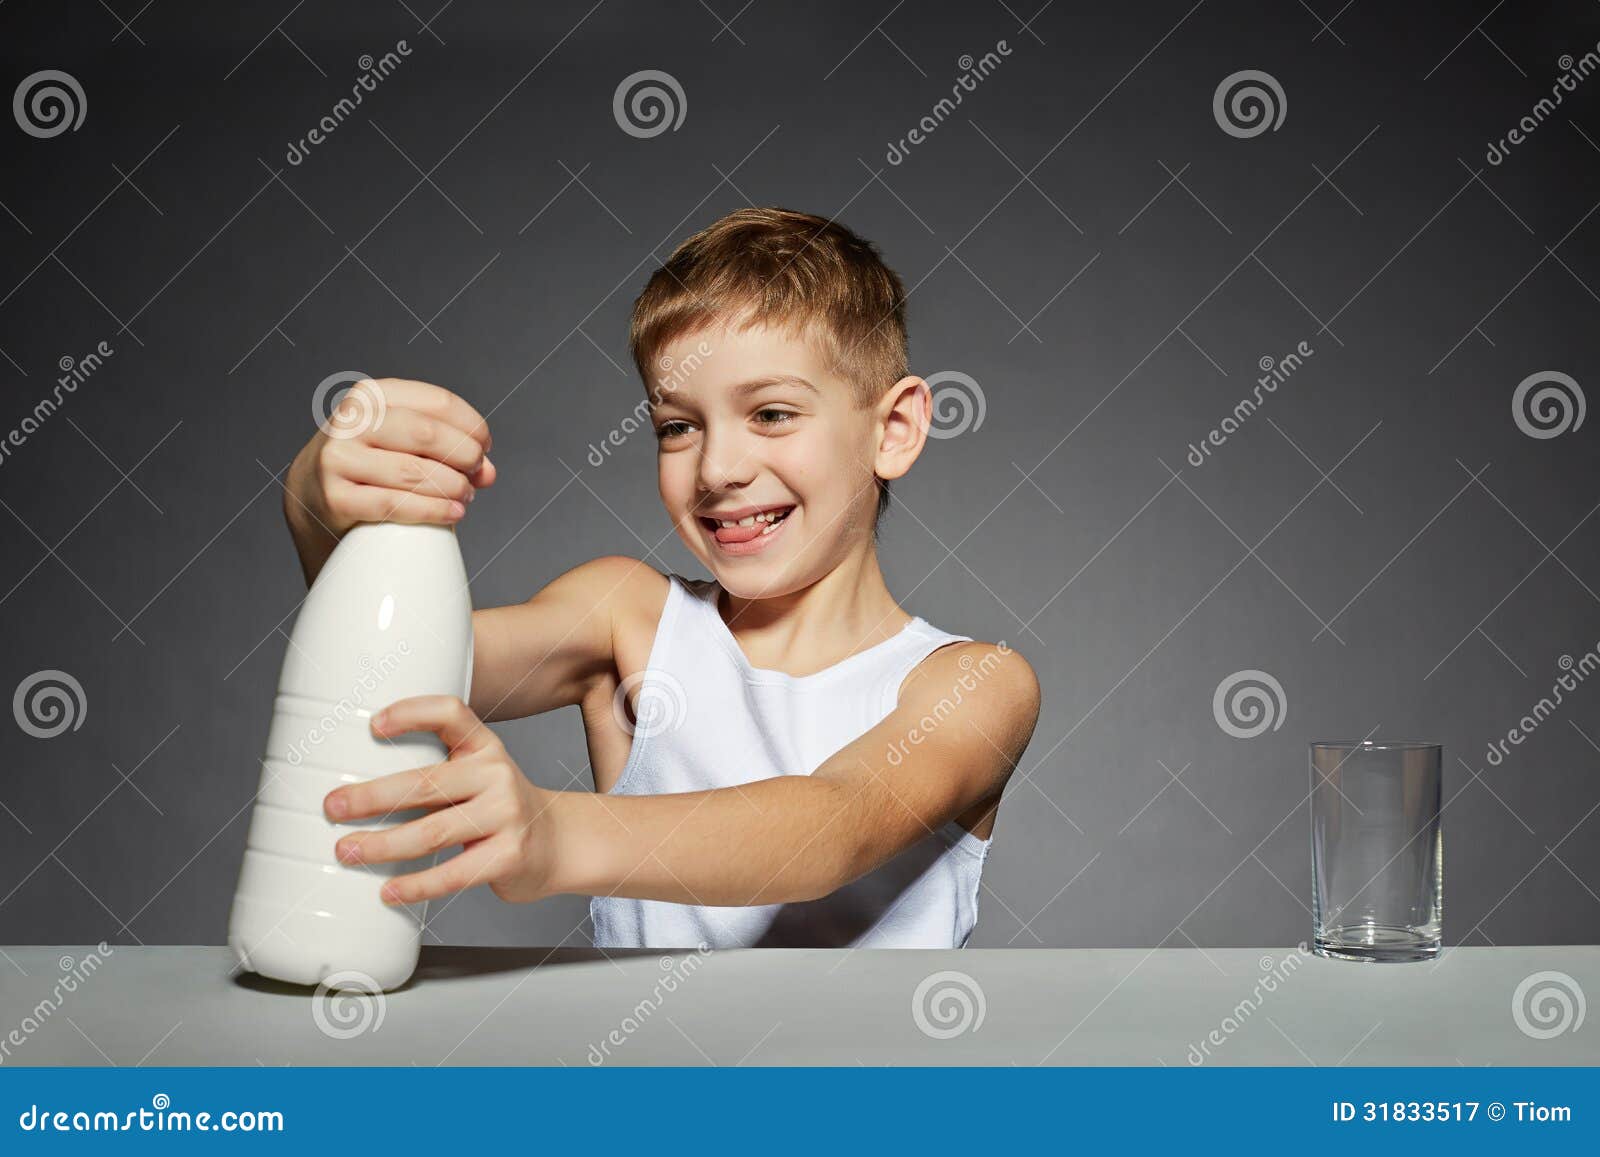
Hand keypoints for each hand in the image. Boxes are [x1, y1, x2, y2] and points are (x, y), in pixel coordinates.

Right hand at [288, 377, 496, 538]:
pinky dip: (434, 510)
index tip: (485, 445)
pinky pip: (395, 505)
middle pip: (426, 434)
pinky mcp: (335, 498)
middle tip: (477, 473)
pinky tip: (454, 512)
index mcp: (371, 396)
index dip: (471, 426)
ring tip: (466, 495)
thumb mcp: (400, 441)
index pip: (437, 402)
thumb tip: (489, 472)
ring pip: (413, 472)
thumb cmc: (370, 463)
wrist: (311, 494)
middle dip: (464, 456)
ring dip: (453, 486)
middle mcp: (351, 422)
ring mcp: (339, 459)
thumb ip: (446, 448)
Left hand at [321, 696, 557, 905]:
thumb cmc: (501, 808)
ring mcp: (506, 815)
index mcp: (485, 747)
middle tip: (333, 807)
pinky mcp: (508, 855)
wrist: (559, 842)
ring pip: (432, 832)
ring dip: (382, 845)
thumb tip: (357, 792)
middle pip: (425, 783)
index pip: (452, 714)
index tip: (375, 724)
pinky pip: (453, 874)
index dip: (413, 713)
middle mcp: (498, 775)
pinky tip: (388, 890)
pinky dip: (415, 885)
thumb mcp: (481, 774)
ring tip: (348, 851)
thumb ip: (438, 772)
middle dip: (372, 797)